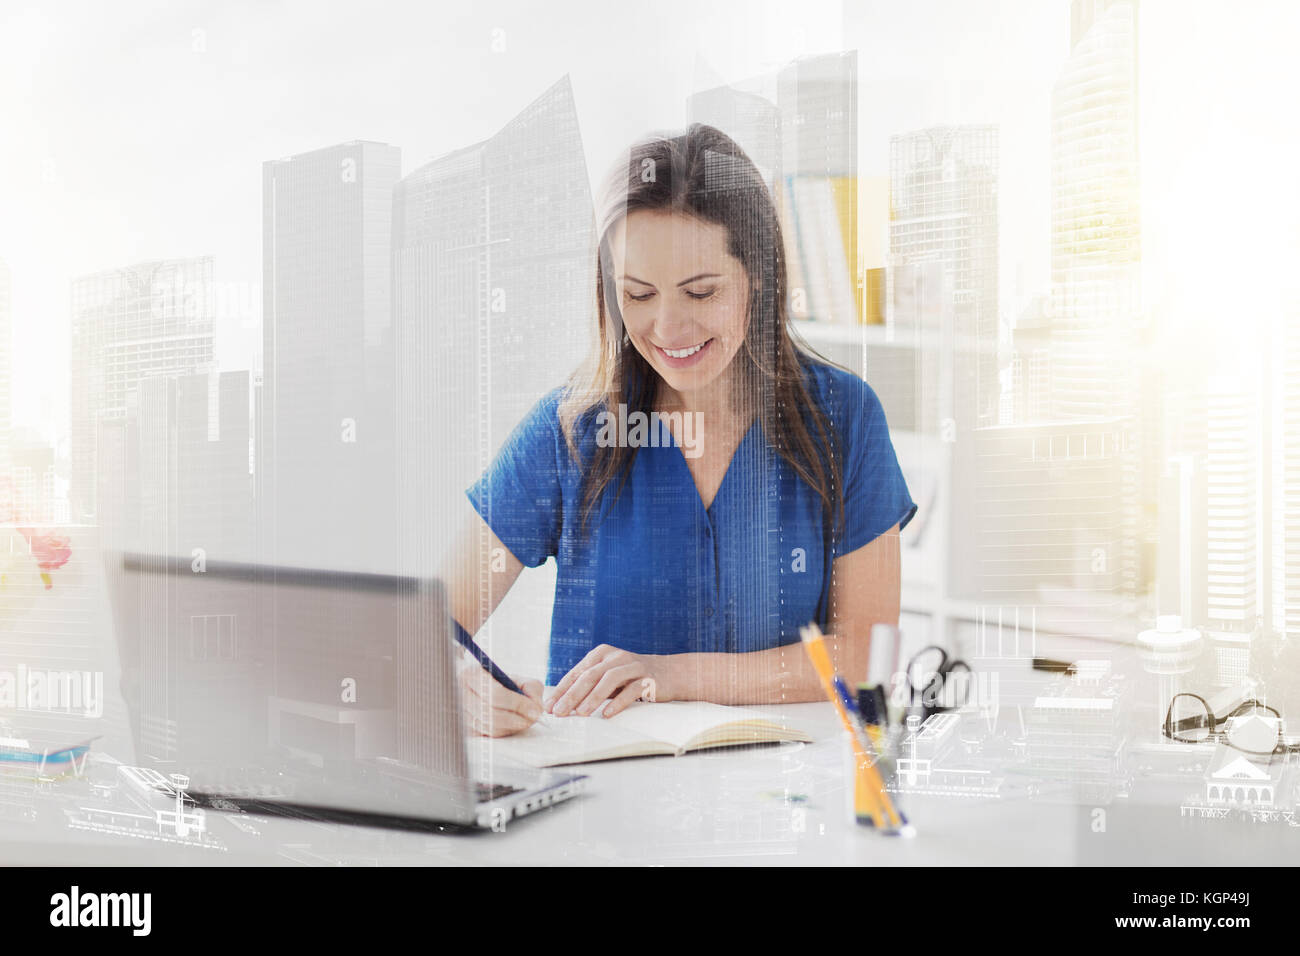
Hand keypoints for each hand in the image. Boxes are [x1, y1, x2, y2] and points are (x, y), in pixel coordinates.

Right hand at [457, 658, 543, 736]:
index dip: (518, 704)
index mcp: (471, 675)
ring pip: (490, 727)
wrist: (484, 692)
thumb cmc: (503, 685)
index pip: (496, 693)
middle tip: (533, 718)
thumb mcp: (518, 678)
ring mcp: (461, 713)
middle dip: (517, 718)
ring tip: (525, 721)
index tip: (535, 710)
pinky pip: (488, 735)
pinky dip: (504, 732)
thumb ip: (531, 687)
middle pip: (491, 713)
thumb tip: (536, 706)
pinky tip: (512, 725)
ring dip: (512, 727)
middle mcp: (460, 694)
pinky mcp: (465, 729)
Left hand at [547, 645, 675, 717]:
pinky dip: (618, 702)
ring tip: (581, 714)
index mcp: (601, 654)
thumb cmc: (631, 678)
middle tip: (560, 712)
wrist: (669, 673)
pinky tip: (607, 714)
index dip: (562, 689)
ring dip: (592, 697)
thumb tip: (560, 704)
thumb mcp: (607, 677)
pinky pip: (631, 690)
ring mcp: (632, 666)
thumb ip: (588, 685)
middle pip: (589, 675)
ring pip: (608, 680)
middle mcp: (615, 657)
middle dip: (572, 695)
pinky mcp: (648, 679)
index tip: (549, 706)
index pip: (577, 672)